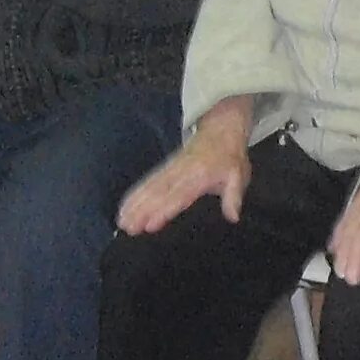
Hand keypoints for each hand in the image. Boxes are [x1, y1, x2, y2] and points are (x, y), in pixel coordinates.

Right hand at [118, 105, 251, 234]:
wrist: (220, 130)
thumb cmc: (229, 158)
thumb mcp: (238, 176)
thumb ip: (233, 196)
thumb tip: (233, 217)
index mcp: (198, 177)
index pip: (178, 196)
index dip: (164, 210)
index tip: (150, 225)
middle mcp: (180, 173)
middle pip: (158, 193)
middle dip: (141, 211)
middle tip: (127, 228)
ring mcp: (170, 169)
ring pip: (149, 187)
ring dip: (134, 203)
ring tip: (121, 221)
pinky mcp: (165, 168)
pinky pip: (148, 182)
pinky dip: (135, 193)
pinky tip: (125, 206)